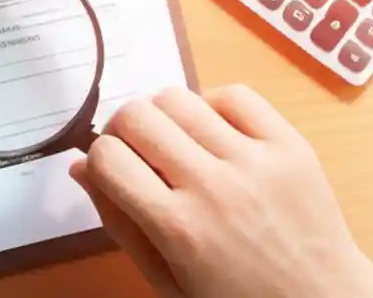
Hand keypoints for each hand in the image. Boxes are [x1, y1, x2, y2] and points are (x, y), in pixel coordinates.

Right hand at [70, 85, 372, 297]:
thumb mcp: (167, 279)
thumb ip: (120, 223)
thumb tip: (82, 167)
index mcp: (178, 228)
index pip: (108, 156)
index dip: (101, 159)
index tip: (115, 171)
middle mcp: (213, 187)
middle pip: (137, 115)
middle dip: (125, 129)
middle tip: (141, 153)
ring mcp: (256, 161)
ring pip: (180, 97)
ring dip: (167, 116)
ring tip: (180, 143)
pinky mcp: (290, 145)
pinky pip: (235, 94)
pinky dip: (215, 106)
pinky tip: (218, 134)